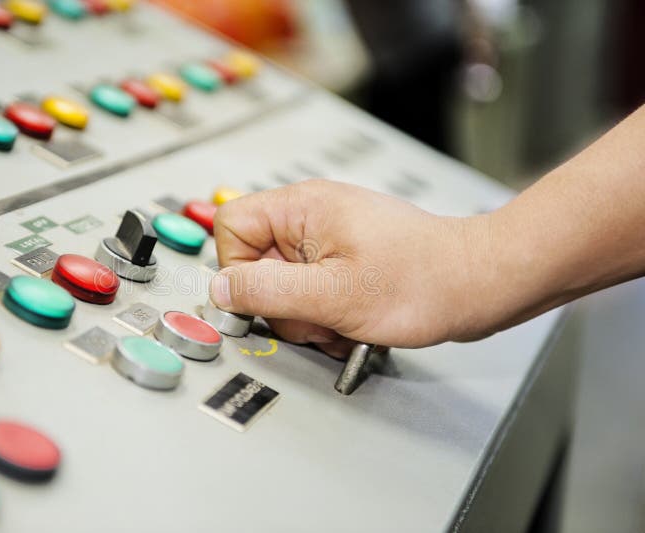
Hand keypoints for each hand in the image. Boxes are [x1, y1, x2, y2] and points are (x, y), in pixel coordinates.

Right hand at [209, 179, 496, 355]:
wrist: (478, 283)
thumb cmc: (422, 282)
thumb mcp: (332, 296)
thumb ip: (267, 291)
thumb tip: (219, 290)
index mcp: (302, 207)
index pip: (231, 227)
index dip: (238, 269)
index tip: (264, 298)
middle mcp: (312, 216)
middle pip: (256, 261)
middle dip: (282, 302)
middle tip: (317, 315)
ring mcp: (330, 237)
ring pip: (285, 282)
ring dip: (306, 315)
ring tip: (342, 321)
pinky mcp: (346, 257)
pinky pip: (312, 289)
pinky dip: (325, 313)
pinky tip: (352, 321)